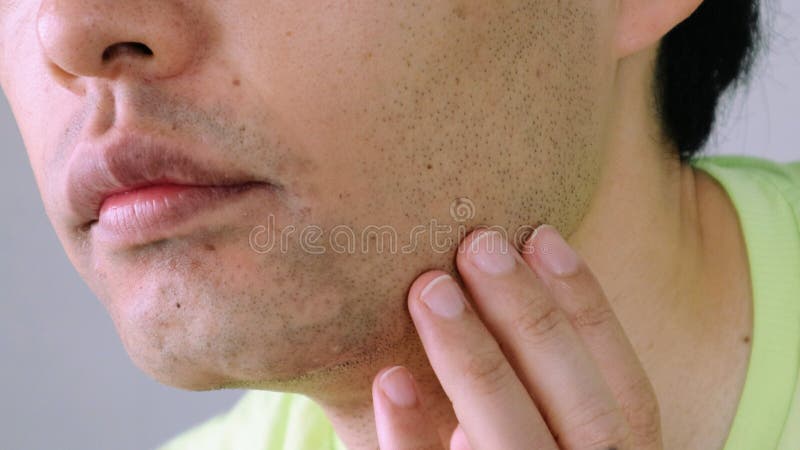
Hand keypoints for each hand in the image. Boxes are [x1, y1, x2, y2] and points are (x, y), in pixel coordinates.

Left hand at [371, 225, 662, 448]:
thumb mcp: (548, 434)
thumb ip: (543, 391)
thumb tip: (516, 277)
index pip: (624, 394)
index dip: (591, 312)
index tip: (544, 236)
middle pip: (584, 416)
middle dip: (533, 323)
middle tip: (478, 245)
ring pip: (514, 446)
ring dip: (476, 364)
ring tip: (430, 288)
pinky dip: (411, 442)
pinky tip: (387, 381)